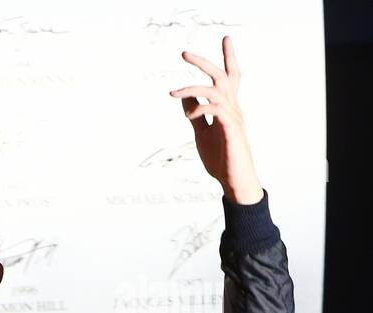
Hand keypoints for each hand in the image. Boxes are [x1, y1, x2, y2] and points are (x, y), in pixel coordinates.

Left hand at [169, 36, 263, 204]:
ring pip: (216, 90)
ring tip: (172, 93)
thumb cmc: (221, 158)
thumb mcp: (202, 133)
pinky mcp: (231, 130)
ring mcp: (233, 118)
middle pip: (223, 76)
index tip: (226, 38)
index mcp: (227, 107)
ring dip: (192, 88)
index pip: (230, 77)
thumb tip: (185, 100)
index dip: (228, 57)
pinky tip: (190, 115)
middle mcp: (233, 108)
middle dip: (204, 62)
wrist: (233, 180)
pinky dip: (200, 108)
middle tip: (184, 53)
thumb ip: (196, 116)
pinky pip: (217, 110)